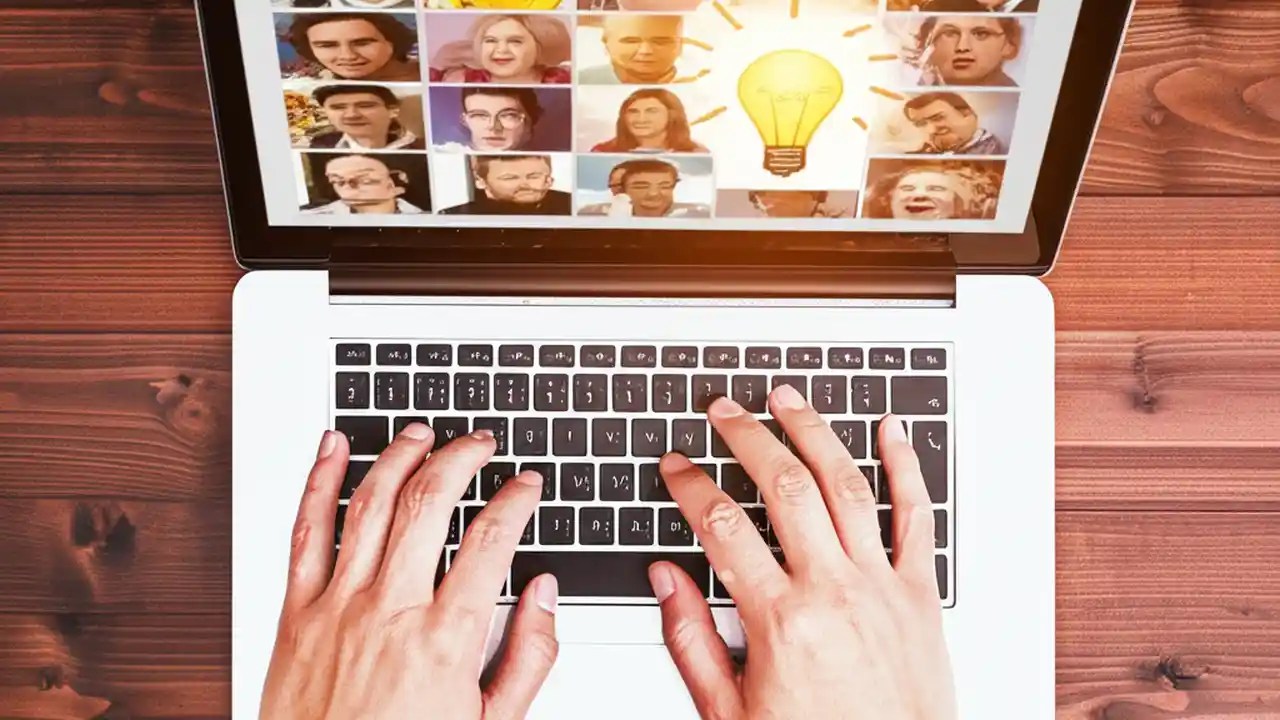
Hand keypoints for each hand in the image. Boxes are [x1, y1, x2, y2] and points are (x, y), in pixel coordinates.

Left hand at [260, 423, 559, 719]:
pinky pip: (305, 531)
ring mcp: (337, 606)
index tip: (525, 485)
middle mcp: (389, 611)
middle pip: (429, 503)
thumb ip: (529, 657)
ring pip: (370, 504)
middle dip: (461, 458)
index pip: (490, 541)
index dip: (515, 500)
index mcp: (444, 639)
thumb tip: (545, 596)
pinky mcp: (294, 613)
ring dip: (399, 455)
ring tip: (420, 433)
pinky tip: (333, 449)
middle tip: (478, 444)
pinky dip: (319, 481)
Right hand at [649, 386, 956, 718]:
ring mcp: (882, 587)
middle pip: (784, 488)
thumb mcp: (730, 710)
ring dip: (813, 433)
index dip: (690, 486)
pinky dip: (906, 466)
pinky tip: (891, 431)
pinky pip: (917, 516)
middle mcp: (833, 592)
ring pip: (846, 486)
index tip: (676, 467)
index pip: (722, 528)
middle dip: (746, 438)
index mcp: (780, 621)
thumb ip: (691, 640)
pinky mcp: (920, 594)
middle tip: (722, 412)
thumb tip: (665, 580)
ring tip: (786, 399)